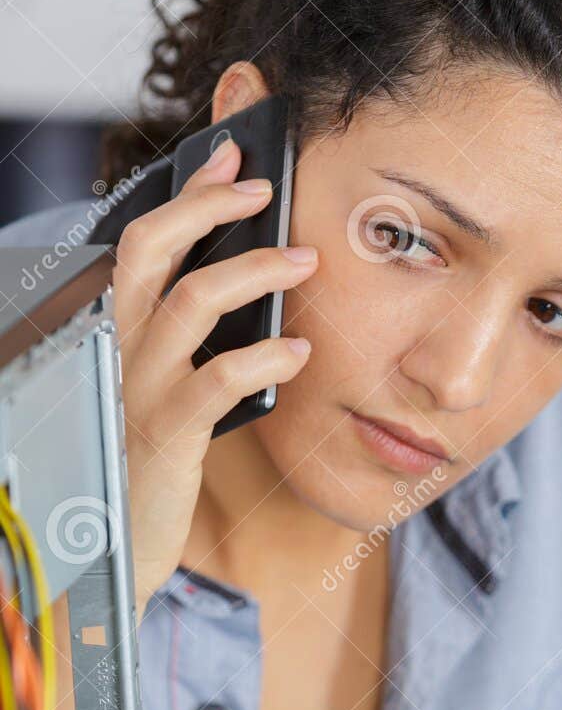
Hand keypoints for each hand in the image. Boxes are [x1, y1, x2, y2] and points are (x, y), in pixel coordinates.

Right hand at [109, 134, 317, 621]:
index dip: (186, 195)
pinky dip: (264, 358)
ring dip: (253, 271)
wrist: (109, 552)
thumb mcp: (161, 395)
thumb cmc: (144, 468)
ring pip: (188, 302)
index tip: (230, 157)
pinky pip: (216, 382)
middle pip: (150, 249)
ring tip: (304, 261)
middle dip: (208, 207)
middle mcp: (115, 350)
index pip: (141, 243)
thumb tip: (251, 298)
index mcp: (114, 334)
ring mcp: (134, 389)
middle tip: (266, 187)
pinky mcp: (163, 435)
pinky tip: (299, 352)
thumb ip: (190, 348)